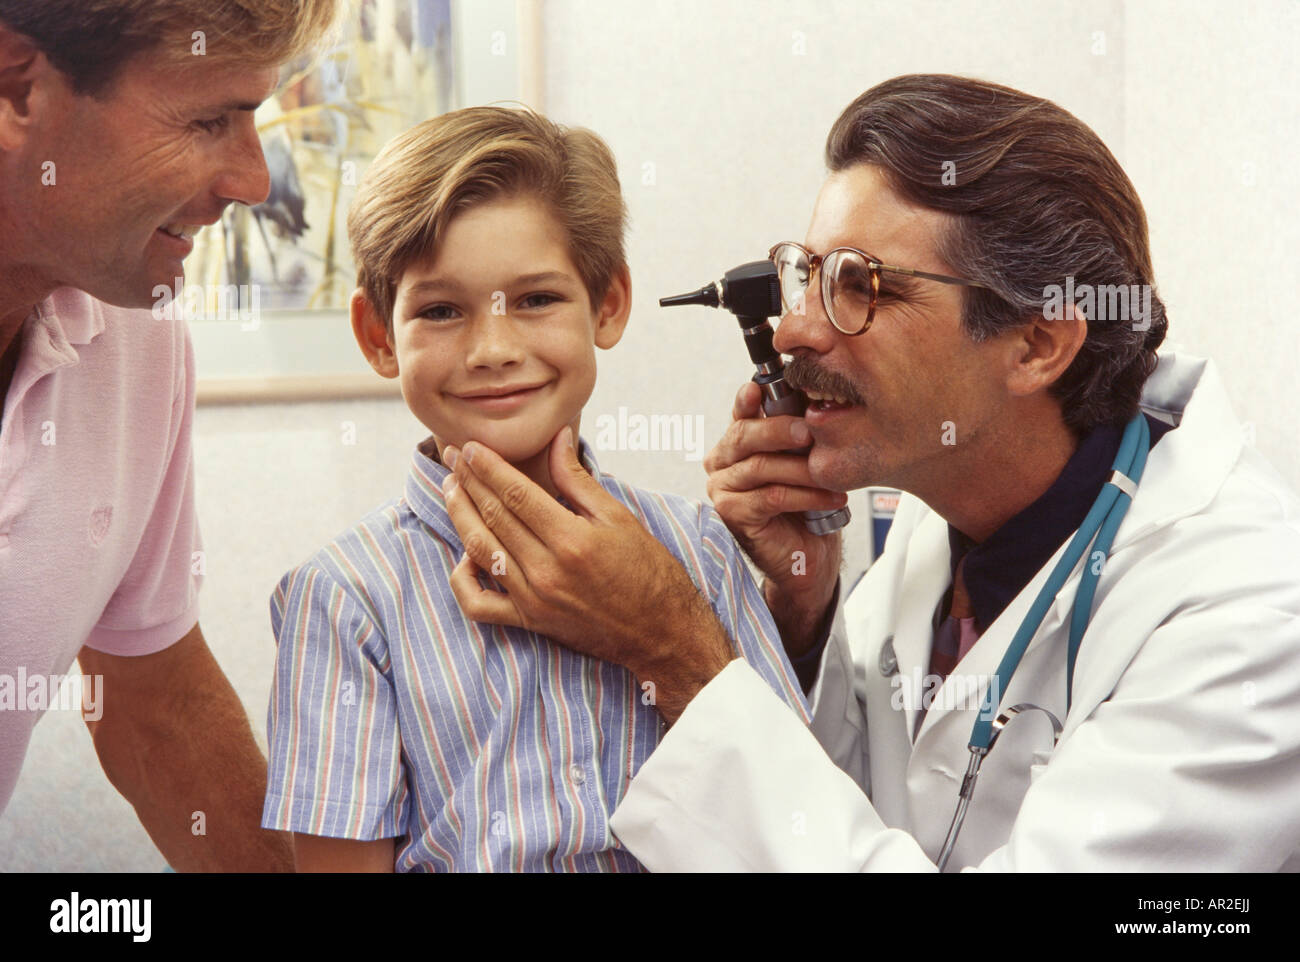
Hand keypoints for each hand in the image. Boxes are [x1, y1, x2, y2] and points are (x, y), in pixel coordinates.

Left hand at [441, 427, 732, 719]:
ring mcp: (534, 599)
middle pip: (493, 517)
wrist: (663, 633)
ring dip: (460, 516)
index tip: (471, 447)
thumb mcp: (620, 518)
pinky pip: (480, 605)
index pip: (515, 494)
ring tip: (450, 489)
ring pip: (481, 552)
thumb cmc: (649, 572)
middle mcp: (547, 570)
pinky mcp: (530, 621)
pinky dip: (463, 581)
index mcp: (572, 540)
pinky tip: (464, 555)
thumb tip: (557, 438)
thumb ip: (579, 479)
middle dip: (469, 482)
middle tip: (452, 457)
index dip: (488, 467)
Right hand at [704, 382, 845, 653]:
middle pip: (745, 436)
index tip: (760, 387)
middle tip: (810, 432)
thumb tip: (814, 397)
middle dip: (780, 430)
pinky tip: (831, 497)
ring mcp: (722, 490)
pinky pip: (771, 497)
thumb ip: (799, 434)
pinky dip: (806, 496)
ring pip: (761, 467)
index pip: (741, 413)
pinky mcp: (733, 515)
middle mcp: (721, 463)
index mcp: (736, 443)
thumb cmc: (808, 506)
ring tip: (831, 472)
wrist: (809, 557)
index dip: (748, 399)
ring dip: (802, 469)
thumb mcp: (805, 462)